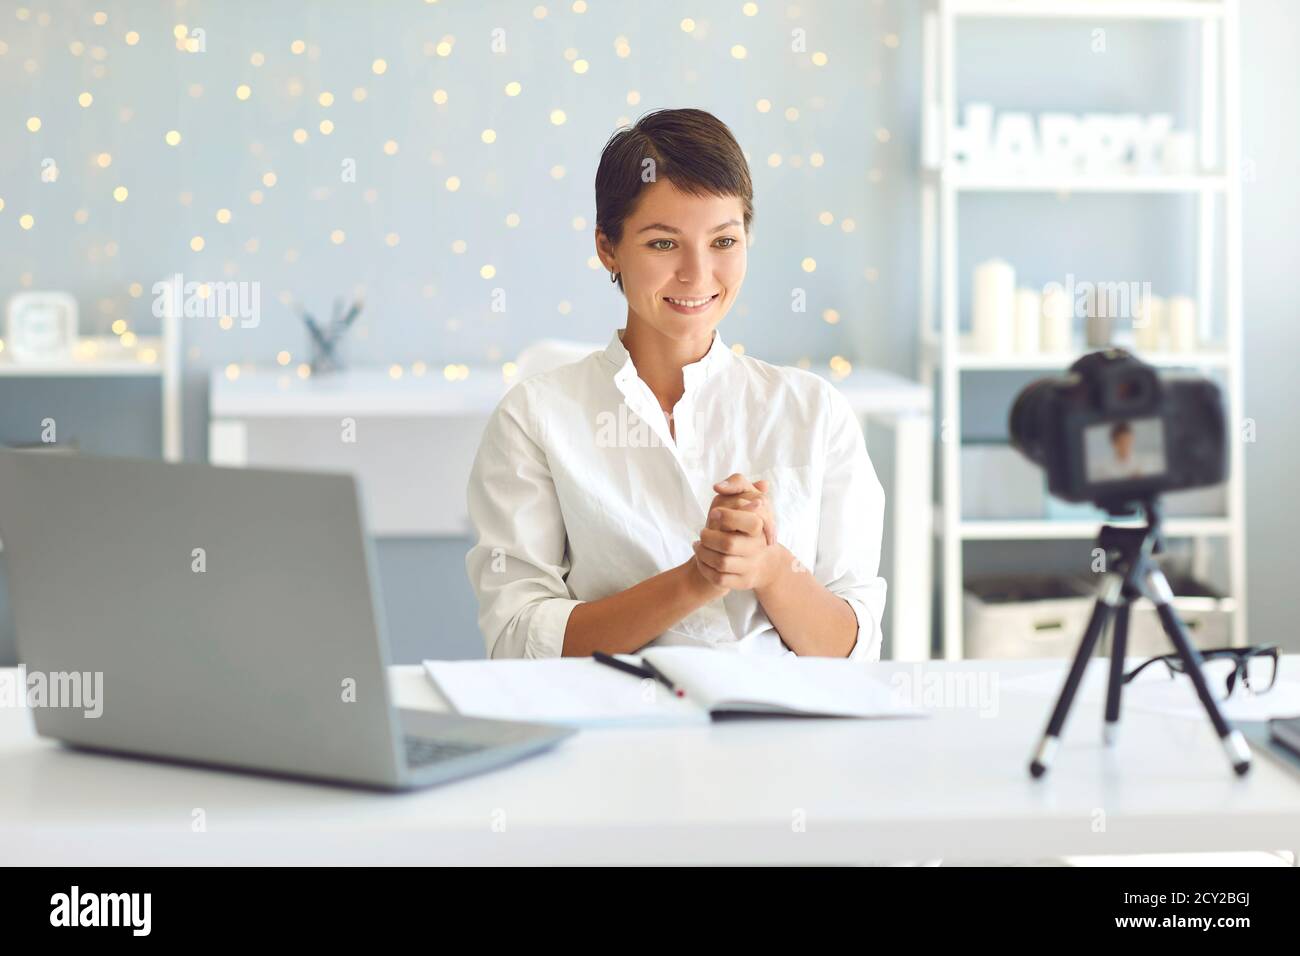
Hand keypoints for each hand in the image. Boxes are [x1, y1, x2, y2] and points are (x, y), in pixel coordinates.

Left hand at [691, 474, 782, 591]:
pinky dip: (705, 569)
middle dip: (709, 538)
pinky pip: (719, 579)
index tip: (714, 514)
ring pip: (722, 563)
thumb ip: (737, 484)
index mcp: (761, 526)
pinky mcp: (743, 583)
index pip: (750, 522)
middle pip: (729, 544)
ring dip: (703, 553)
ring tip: (698, 545)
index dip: (728, 518)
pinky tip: (701, 560)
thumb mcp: (747, 498)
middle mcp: (759, 548)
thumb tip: (719, 487)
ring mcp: (751, 567)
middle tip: (702, 532)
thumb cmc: (747, 523)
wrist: (761, 562)